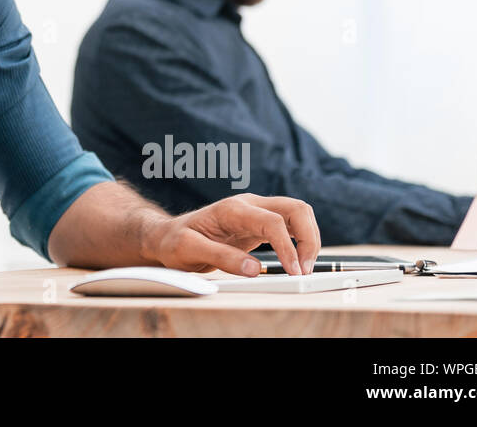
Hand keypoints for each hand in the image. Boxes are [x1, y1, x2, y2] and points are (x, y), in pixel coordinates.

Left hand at [140, 193, 320, 276]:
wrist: (167, 236)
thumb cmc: (174, 241)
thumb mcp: (189, 250)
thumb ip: (221, 257)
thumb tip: (254, 269)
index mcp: (232, 209)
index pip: (272, 222)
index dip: (288, 247)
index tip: (293, 272)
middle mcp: (248, 205)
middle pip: (296, 209)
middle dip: (309, 238)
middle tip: (305, 270)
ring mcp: (255, 213)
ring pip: (297, 215)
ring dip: (309, 239)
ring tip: (303, 268)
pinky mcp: (259, 225)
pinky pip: (290, 227)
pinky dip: (301, 241)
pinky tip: (297, 261)